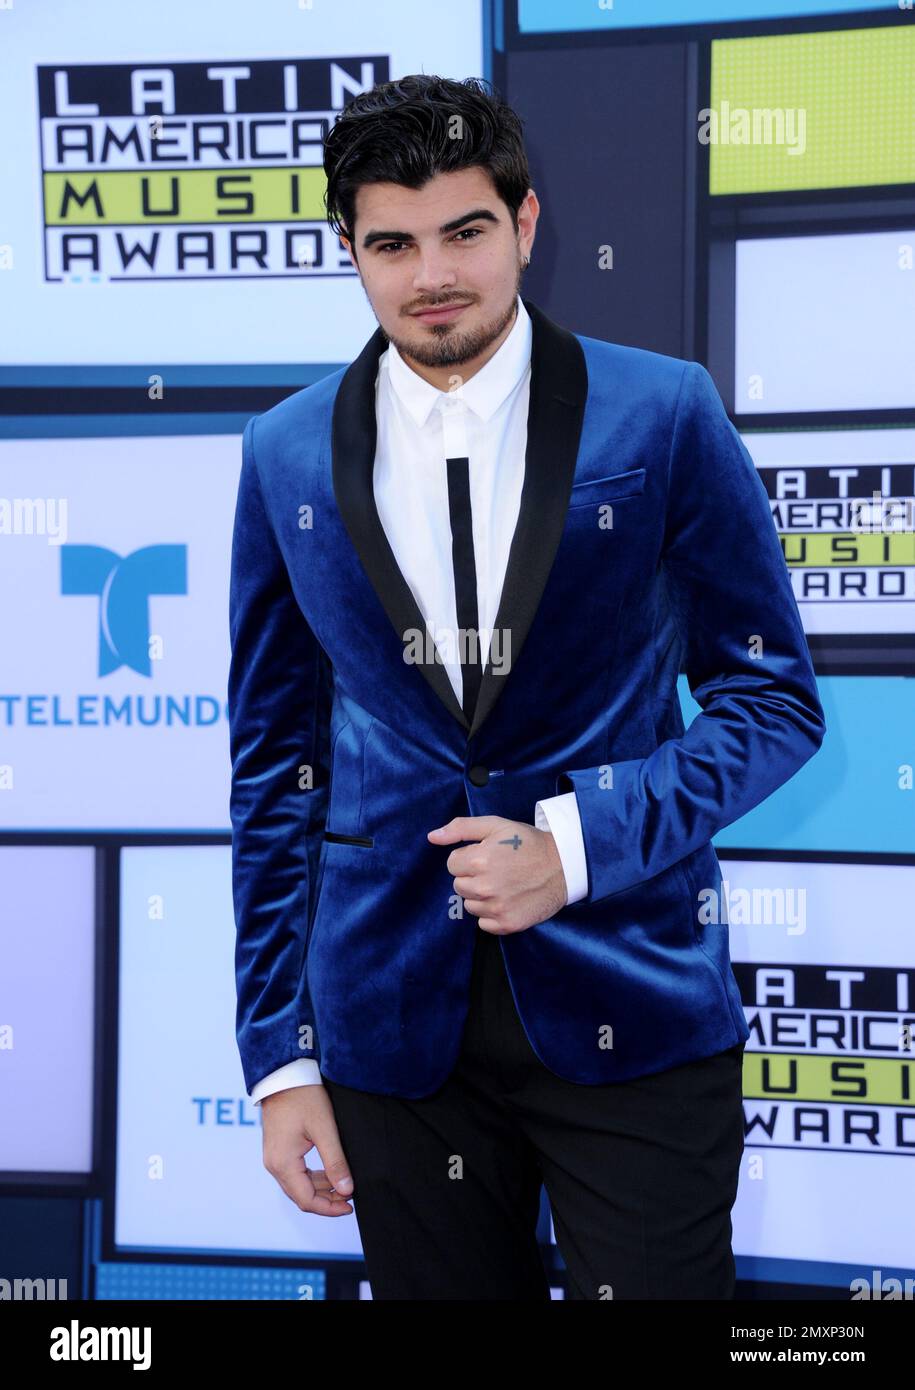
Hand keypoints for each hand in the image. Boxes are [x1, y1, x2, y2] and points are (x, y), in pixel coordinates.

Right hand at [260, 1084, 354, 1216]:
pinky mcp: (278, 1149)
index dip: (329, 1208)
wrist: (284, 1074)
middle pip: (301, 1196)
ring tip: (344, 1186)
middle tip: (351, 1197)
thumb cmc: (304, 1097)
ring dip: (321, 1189)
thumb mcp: (324, 1129)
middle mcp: (274, 1165)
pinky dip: (313, 1178)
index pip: (306, 1200)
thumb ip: (335, 1161)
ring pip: (299, 1185)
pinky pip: (295, 1173)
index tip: (350, 1206)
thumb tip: (347, 1190)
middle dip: (326, 1200)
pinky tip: (330, 1174)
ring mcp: (274, 1157)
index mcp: (282, 1164)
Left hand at [427, 815, 567, 934]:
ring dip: (482, 896)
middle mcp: (485, 886)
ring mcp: (496, 908)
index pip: (452, 864)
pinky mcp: (507, 924)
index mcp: (479, 860)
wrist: (564, 866)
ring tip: (505, 884)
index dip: (469, 858)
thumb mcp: (495, 826)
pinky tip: (508, 900)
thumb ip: (460, 829)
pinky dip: (492, 914)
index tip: (488, 856)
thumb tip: (432, 837)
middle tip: (497, 869)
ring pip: (470, 905)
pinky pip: (483, 923)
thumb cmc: (528, 843)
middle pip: (459, 885)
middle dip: (473, 877)